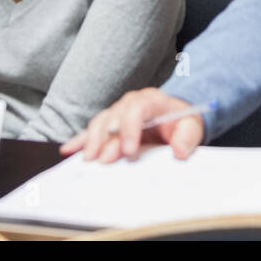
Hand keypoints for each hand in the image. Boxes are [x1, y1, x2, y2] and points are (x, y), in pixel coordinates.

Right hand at [59, 89, 204, 162]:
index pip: (136, 109)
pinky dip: (80, 140)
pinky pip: (92, 131)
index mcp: (151, 100)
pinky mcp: (110, 124)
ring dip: (91, 141)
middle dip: (106, 139)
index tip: (129, 151)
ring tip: (86, 159)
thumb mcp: (192, 126)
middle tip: (102, 160)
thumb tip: (179, 150)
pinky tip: (68, 150)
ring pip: (100, 123)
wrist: (177, 115)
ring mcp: (118, 113)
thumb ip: (188, 136)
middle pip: (113, 118)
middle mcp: (130, 103)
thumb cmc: (182, 120)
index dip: (130, 129)